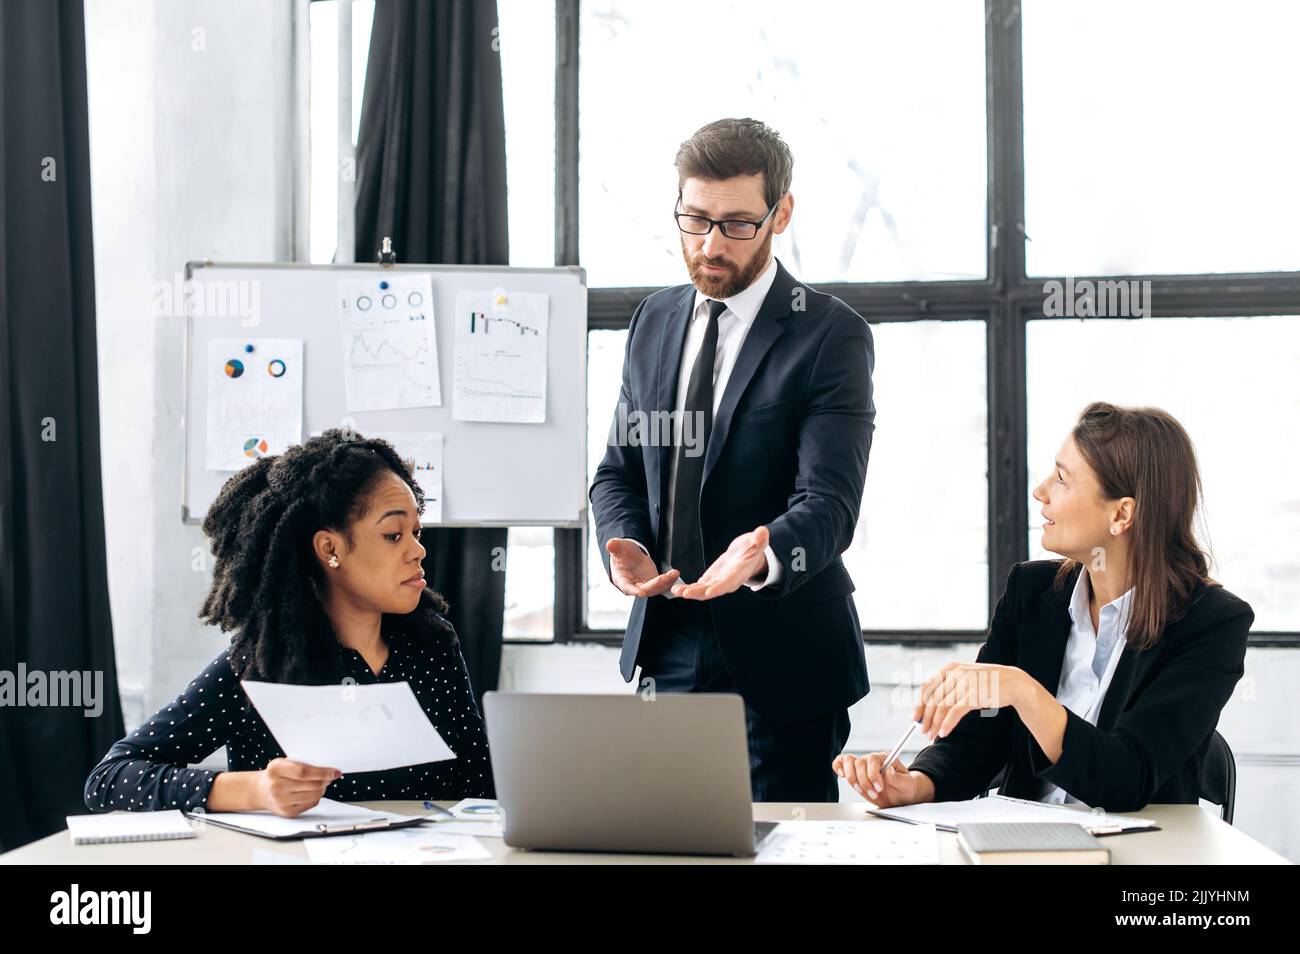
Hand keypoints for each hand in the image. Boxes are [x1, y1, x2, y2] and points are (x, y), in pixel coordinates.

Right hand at [256, 758, 341, 816]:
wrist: (260, 790)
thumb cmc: (276, 774)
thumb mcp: (284, 762)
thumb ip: (302, 764)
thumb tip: (327, 769)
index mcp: (276, 769)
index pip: (303, 772)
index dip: (322, 772)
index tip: (335, 772)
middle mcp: (276, 786)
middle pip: (311, 785)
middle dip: (326, 780)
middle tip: (331, 776)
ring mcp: (281, 801)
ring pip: (314, 796)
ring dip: (322, 789)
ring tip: (321, 783)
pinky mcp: (287, 812)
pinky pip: (311, 804)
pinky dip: (316, 797)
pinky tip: (312, 792)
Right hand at [606, 538, 679, 597]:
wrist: (629, 556)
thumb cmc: (621, 553)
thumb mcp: (618, 547)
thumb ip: (615, 546)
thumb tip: (610, 544)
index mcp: (622, 581)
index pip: (629, 589)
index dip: (635, 590)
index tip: (642, 591)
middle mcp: (634, 586)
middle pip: (646, 590)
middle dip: (657, 584)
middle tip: (666, 577)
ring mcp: (645, 586)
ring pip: (656, 589)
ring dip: (666, 583)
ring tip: (674, 574)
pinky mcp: (653, 583)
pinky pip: (662, 585)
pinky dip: (670, 581)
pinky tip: (675, 574)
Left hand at [670, 525, 769, 599]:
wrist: (746, 555)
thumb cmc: (751, 550)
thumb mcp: (756, 543)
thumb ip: (758, 540)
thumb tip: (763, 531)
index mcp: (738, 574)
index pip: (728, 583)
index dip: (718, 587)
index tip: (708, 591)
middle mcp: (726, 582)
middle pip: (712, 590)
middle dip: (698, 593)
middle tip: (685, 593)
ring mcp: (717, 582)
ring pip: (702, 590)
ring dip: (689, 591)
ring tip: (676, 591)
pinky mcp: (710, 579)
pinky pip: (698, 586)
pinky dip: (688, 588)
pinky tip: (677, 589)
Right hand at [833, 752, 933, 807]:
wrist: (900, 796)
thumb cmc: (905, 788)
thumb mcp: (907, 785)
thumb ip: (898, 778)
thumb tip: (888, 770)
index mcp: (885, 758)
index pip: (873, 759)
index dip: (873, 774)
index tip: (879, 787)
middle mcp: (872, 759)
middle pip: (859, 763)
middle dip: (864, 781)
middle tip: (874, 793)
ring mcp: (862, 765)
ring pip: (848, 762)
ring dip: (852, 779)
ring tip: (861, 790)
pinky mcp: (854, 772)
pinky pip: (841, 762)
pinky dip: (838, 767)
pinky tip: (841, 774)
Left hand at [913, 662, 1027, 740]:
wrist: (1013, 683)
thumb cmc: (987, 683)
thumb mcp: (965, 678)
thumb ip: (948, 687)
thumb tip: (927, 706)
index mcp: (950, 667)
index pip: (927, 686)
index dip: (918, 703)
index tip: (914, 717)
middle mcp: (955, 673)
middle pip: (933, 699)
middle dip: (926, 717)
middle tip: (923, 731)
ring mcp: (965, 684)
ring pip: (942, 707)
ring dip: (935, 724)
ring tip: (932, 735)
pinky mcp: (974, 696)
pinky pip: (954, 713)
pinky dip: (947, 724)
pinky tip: (943, 733)